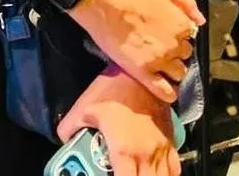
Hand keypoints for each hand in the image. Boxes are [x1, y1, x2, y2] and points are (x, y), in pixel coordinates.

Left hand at [58, 67, 180, 175]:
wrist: (139, 73)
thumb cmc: (113, 90)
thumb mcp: (84, 108)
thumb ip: (70, 128)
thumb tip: (64, 140)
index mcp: (124, 152)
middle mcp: (146, 156)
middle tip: (120, 173)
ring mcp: (162, 150)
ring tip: (135, 174)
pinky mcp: (171, 142)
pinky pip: (174, 170)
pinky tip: (155, 173)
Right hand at [70, 0, 202, 103]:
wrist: (102, 0)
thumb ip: (186, 2)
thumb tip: (200, 21)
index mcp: (181, 25)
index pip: (190, 36)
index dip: (179, 33)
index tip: (168, 31)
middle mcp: (174, 45)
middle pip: (185, 55)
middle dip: (176, 51)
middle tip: (160, 44)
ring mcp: (159, 61)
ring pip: (178, 73)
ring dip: (172, 69)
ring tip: (159, 63)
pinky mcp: (142, 72)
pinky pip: (164, 91)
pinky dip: (169, 93)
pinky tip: (166, 90)